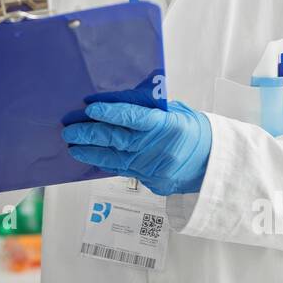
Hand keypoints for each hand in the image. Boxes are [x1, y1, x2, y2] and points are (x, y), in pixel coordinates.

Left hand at [63, 100, 211, 195]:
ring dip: (90, 152)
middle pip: (116, 140)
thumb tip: (117, 100)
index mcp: (167, 126)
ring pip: (114, 160)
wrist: (212, 162)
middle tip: (70, 130)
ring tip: (73, 146)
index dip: (110, 113)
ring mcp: (152, 169)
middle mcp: (157, 149)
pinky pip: (123, 171)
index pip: (133, 118)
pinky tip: (92, 158)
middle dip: (89, 134)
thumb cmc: (193, 131)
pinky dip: (106, 164)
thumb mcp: (176, 112)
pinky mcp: (150, 182)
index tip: (90, 108)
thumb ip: (149, 108)